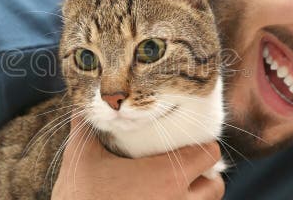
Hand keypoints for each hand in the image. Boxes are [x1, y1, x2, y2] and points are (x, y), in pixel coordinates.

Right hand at [51, 115, 223, 199]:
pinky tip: (154, 199)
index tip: (185, 140)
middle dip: (203, 175)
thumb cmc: (78, 197)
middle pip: (214, 186)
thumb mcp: (81, 155)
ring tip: (168, 186)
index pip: (209, 154)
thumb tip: (81, 103)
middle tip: (181, 166)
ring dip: (193, 195)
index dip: (201, 144)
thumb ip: (86, 125)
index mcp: (165, 177)